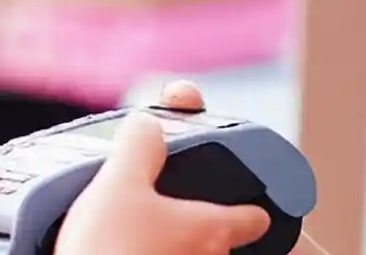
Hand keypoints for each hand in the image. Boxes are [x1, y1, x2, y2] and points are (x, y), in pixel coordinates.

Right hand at [55, 83, 268, 254]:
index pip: (255, 219)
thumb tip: (147, 124)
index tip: (237, 207)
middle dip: (192, 236)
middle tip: (157, 224)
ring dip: (172, 250)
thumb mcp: (118, 186)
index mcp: (212, 229)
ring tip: (134, 244)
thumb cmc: (110, 252)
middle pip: (218, 244)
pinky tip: (123, 254)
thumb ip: (140, 147)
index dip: (248, 211)